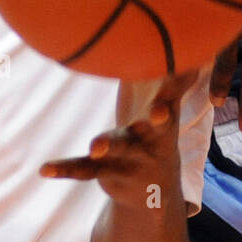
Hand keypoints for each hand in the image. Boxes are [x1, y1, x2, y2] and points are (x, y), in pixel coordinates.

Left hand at [40, 70, 198, 209]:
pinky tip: (45, 169)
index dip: (179, 87)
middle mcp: (152, 140)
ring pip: (118, 148)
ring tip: (95, 145)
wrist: (154, 192)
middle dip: (159, 118)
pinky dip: (64, 168)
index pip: (176, 100)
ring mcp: (130, 159)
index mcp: (167, 122)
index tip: (190, 70)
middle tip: (159, 112)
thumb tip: (197, 48)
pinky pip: (84, 169)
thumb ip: (177, 80)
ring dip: (107, 145)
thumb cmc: (158, 136)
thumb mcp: (169, 110)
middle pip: (157, 127)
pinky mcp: (106, 172)